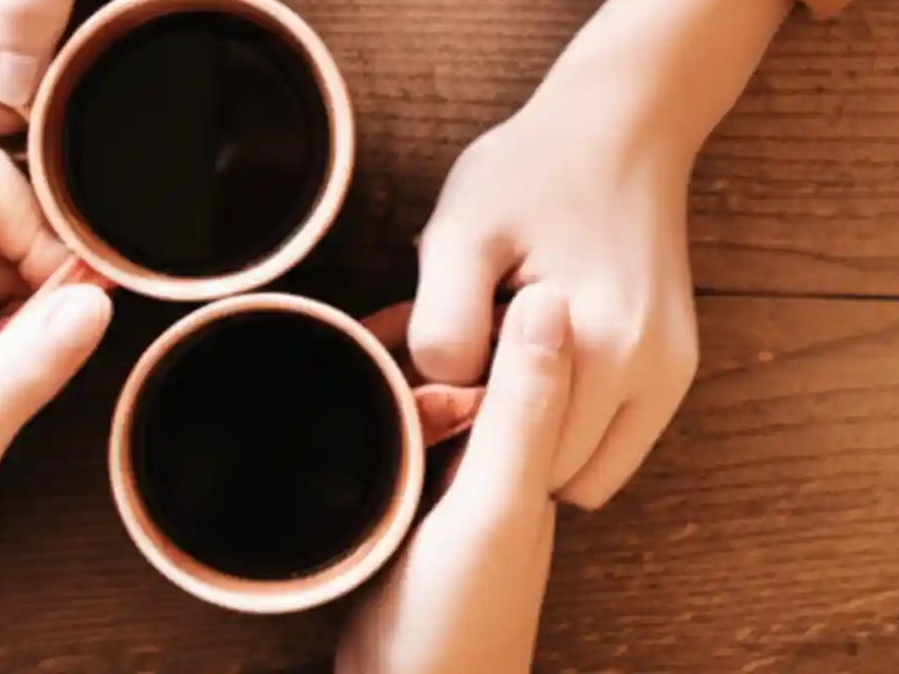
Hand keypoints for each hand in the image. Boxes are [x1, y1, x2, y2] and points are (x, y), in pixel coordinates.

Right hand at [339, 286, 570, 673]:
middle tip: (366, 320)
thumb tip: (555, 296)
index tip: (429, 279)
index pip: (517, 353)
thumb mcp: (494, 506)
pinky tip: (343, 401)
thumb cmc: (460, 618)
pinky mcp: (412, 515)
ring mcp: (455, 493)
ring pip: (430, 406)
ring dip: (396, 374)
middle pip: (469, 376)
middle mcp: (499, 466)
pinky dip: (377, 415)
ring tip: (348, 346)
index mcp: (531, 454)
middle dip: (424, 342)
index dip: (478, 308)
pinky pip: (400, 442)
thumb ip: (525, 411)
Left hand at [408, 0, 791, 507]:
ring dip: (541, 442)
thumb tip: (448, 396)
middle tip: (465, 376)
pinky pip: (614, 439)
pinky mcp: (676, 368)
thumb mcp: (460, 234)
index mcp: (604, 343)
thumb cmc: (530, 172)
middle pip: (559, 479)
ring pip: (591, 471)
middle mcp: (655, 374)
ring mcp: (673, 375)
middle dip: (505, 447)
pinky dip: (572, 424)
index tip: (435, 386)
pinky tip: (534, 365)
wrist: (622, 124)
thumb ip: (443, 325)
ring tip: (501, 368)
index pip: (521, 462)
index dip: (466, 438)